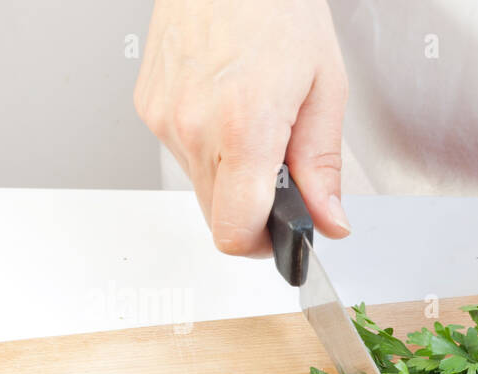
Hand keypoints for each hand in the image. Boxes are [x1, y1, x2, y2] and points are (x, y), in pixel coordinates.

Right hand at [134, 0, 349, 254]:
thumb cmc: (278, 6)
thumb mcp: (325, 89)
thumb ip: (323, 167)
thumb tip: (329, 222)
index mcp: (242, 128)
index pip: (235, 232)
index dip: (264, 246)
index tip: (284, 234)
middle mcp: (192, 126)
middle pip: (217, 219)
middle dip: (254, 212)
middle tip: (283, 173)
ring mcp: (163, 116)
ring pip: (201, 188)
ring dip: (233, 177)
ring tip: (258, 125)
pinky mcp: (148, 105)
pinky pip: (183, 154)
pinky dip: (210, 148)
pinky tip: (230, 108)